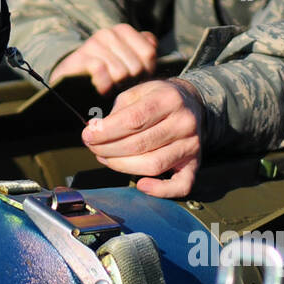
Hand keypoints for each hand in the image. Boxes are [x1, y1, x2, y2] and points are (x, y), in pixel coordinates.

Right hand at [51, 24, 157, 94]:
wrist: (73, 80)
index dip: (147, 71)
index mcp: (123, 30)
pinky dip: (104, 86)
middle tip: (122, 86)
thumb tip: (153, 44)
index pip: (149, 53)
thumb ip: (146, 50)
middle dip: (131, 82)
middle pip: (136, 66)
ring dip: (117, 86)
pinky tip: (102, 90)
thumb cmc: (108, 73)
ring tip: (112, 88)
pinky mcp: (80, 57)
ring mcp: (93, 43)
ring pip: (120, 72)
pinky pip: (101, 72)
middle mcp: (108, 33)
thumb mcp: (130, 61)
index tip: (137, 77)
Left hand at [81, 78, 202, 197]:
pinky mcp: (195, 164)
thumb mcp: (137, 94)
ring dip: (123, 166)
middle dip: (108, 150)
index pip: (133, 120)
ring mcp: (191, 145)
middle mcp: (184, 122)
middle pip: (140, 144)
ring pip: (153, 165)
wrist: (192, 104)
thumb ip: (116, 112)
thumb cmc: (157, 100)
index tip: (88, 136)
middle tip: (93, 148)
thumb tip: (94, 131)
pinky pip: (181, 185)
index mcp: (168, 99)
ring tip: (107, 159)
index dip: (106, 132)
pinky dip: (160, 190)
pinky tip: (142, 185)